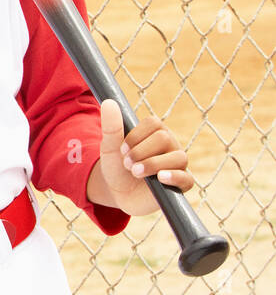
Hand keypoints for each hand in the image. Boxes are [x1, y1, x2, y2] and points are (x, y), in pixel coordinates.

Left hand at [93, 98, 195, 215]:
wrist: (117, 192)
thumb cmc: (117, 166)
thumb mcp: (110, 146)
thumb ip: (111, 126)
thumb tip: (109, 102)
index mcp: (155, 133)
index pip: (154, 123)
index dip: (136, 136)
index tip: (122, 149)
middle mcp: (170, 146)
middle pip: (164, 138)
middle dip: (140, 152)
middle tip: (127, 164)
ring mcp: (177, 165)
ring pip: (178, 157)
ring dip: (152, 164)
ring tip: (135, 172)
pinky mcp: (180, 184)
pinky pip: (187, 178)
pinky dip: (174, 176)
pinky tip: (160, 177)